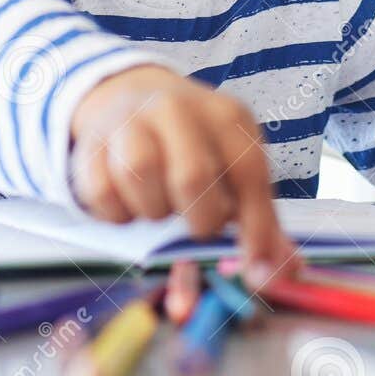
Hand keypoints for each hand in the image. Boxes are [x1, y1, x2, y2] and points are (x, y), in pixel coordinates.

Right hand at [68, 64, 299, 281]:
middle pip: (192, 176)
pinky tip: (130, 206)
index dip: (255, 226)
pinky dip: (117, 214)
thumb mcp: (234, 173)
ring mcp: (130, 120)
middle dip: (200, 219)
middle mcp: (178, 108)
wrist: (132, 101)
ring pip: (140, 174)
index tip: (253, 267)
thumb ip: (260, 225)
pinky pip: (101, 191)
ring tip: (162, 207)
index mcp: (226, 116)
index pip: (248, 171)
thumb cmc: (195, 150)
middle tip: (199, 226)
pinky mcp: (90, 144)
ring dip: (154, 211)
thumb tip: (283, 274)